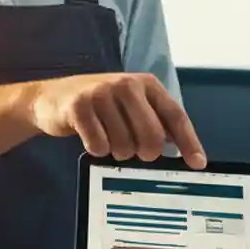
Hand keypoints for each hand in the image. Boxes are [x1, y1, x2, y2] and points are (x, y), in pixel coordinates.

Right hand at [29, 72, 206, 167]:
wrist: (52, 98)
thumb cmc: (100, 106)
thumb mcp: (130, 106)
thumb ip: (155, 121)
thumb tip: (183, 149)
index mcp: (145, 84)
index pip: (175, 115)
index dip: (188, 141)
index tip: (198, 164)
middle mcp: (126, 84)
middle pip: (153, 135)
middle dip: (146, 153)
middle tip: (136, 153)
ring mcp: (101, 94)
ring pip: (125, 145)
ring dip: (118, 153)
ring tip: (109, 140)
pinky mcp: (79, 106)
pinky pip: (99, 146)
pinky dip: (97, 150)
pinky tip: (91, 138)